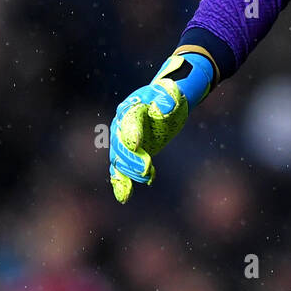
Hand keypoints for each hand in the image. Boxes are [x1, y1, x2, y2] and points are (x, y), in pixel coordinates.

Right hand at [109, 49, 213, 202]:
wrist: (166, 104)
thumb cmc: (169, 97)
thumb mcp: (172, 93)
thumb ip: (168, 97)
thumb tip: (164, 107)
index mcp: (131, 107)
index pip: (129, 121)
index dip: (132, 133)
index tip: (137, 145)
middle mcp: (121, 125)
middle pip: (121, 144)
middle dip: (132, 157)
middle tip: (146, 167)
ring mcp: (122, 141)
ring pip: (119, 160)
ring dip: (130, 172)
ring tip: (147, 177)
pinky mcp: (128, 155)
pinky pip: (118, 171)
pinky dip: (120, 184)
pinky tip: (124, 197)